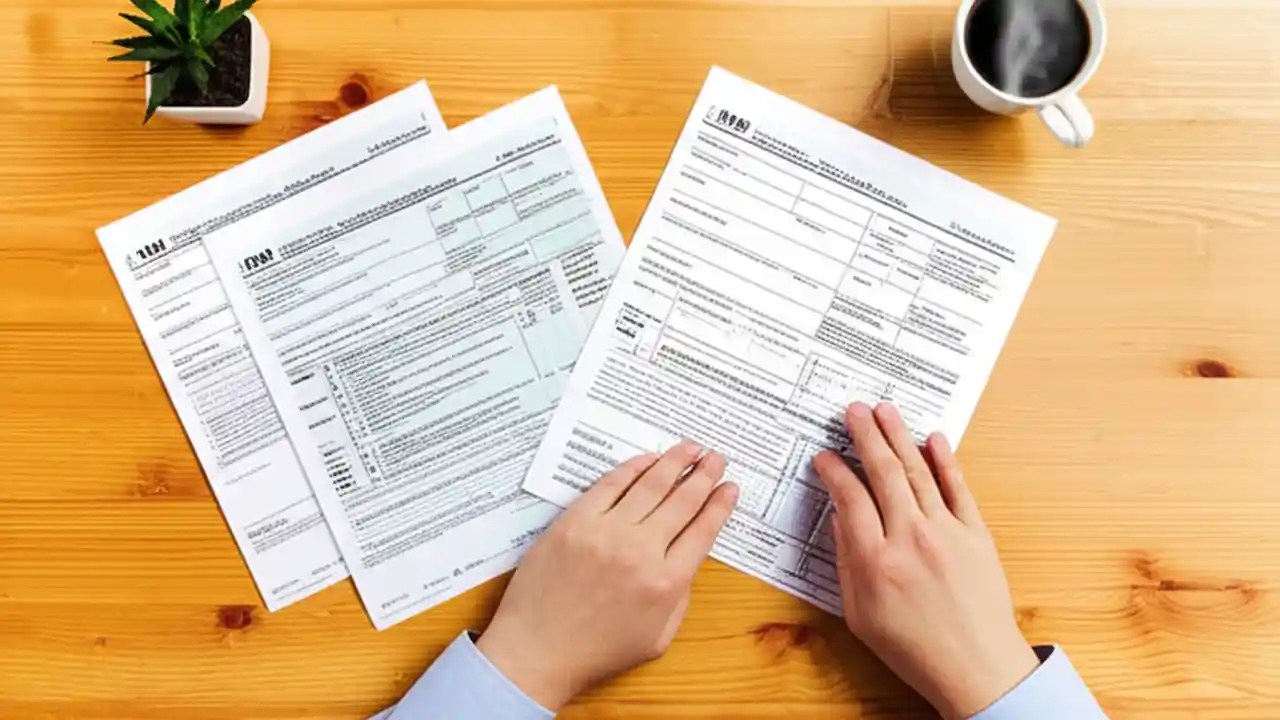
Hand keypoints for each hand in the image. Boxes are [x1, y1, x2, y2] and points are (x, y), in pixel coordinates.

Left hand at [476, 441, 738, 710]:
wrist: (536, 652)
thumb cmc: (596, 652)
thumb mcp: (657, 639)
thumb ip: (680, 599)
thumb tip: (686, 559)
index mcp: (666, 584)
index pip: (703, 531)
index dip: (720, 505)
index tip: (730, 488)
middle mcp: (641, 552)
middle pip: (682, 501)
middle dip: (705, 475)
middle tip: (717, 458)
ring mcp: (606, 533)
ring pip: (650, 485)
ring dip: (675, 462)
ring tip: (690, 448)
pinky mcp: (575, 522)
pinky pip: (610, 484)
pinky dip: (632, 467)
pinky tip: (648, 459)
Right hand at [814, 403, 1037, 719]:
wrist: (975, 667)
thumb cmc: (914, 648)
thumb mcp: (859, 615)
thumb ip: (846, 563)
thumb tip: (841, 518)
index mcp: (875, 562)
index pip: (850, 498)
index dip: (835, 471)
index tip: (825, 457)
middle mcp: (911, 540)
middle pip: (883, 473)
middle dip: (865, 436)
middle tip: (853, 410)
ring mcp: (947, 534)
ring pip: (918, 472)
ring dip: (899, 436)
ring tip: (885, 411)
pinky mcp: (976, 535)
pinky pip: (959, 488)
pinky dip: (945, 461)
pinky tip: (934, 439)